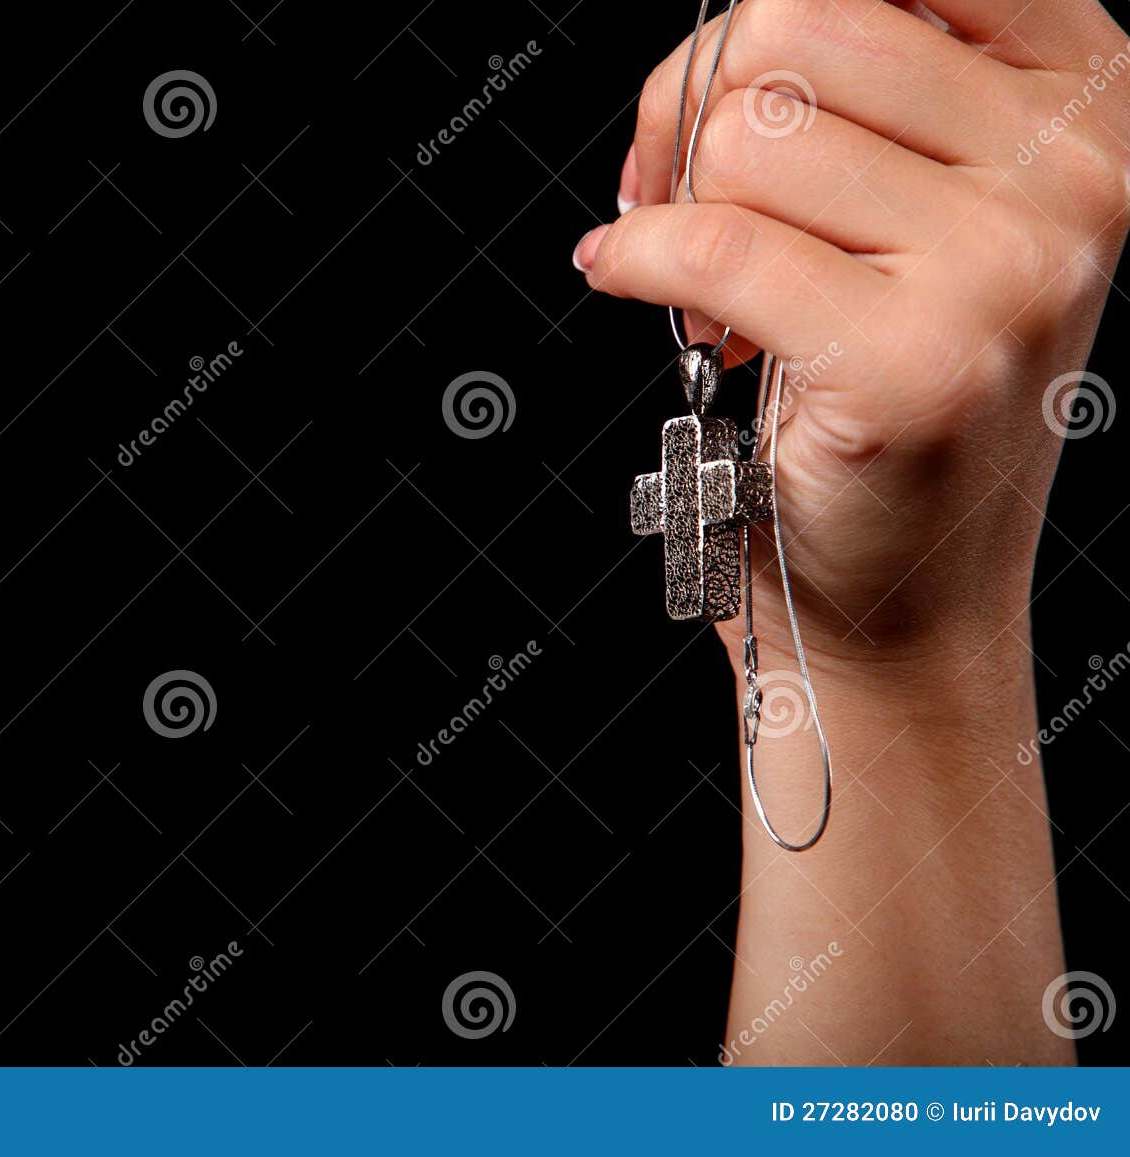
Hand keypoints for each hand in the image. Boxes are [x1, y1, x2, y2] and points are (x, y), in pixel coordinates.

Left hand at [574, 0, 1129, 675]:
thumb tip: (721, 36)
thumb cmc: (887, 401)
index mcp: (1083, 97)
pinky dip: (637, 258)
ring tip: (696, 276)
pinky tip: (629, 280)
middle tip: (670, 184)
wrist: (904, 599)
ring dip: (675, 200)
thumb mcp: (917, 213)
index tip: (728, 83)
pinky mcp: (916, 360)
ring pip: (748, 133)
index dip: (773, 12)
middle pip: (802, 25)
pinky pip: (712, 245)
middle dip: (690, 102)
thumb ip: (863, 98)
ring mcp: (1007, 268)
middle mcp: (1073, 170)